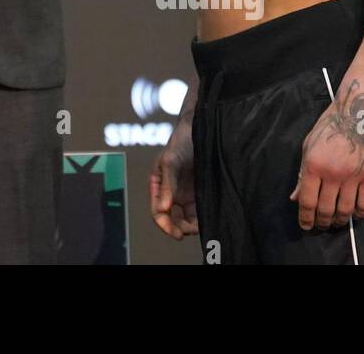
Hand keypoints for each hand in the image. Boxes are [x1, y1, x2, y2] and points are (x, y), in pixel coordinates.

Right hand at [149, 119, 198, 238]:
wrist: (202, 129)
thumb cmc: (181, 141)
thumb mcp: (171, 160)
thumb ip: (167, 184)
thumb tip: (163, 208)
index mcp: (158, 185)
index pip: (157, 211)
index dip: (165, 225)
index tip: (176, 234)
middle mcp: (170, 192)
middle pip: (171, 218)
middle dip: (178, 228)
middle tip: (190, 231)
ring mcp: (185, 193)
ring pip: (185, 218)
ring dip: (190, 226)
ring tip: (201, 227)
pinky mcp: (199, 193)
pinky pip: (197, 212)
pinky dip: (200, 219)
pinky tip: (206, 220)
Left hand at [290, 79, 363, 229]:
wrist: (358, 111)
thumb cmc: (330, 126)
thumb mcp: (309, 146)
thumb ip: (303, 174)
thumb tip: (295, 197)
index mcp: (313, 164)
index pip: (307, 200)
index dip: (305, 217)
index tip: (305, 226)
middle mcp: (332, 173)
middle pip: (326, 208)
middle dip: (322, 222)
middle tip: (321, 226)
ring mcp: (353, 175)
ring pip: (346, 209)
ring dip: (340, 220)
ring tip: (336, 221)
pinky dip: (360, 214)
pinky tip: (356, 214)